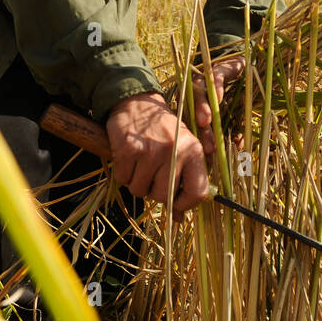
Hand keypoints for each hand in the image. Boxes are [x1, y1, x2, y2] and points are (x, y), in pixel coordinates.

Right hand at [106, 91, 209, 218]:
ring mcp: (150, 151)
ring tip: (141, 163)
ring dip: (137, 182)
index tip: (175, 202)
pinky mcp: (128, 150)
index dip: (185, 204)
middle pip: (163, 196)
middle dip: (154, 191)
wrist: (136, 102)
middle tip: (153, 173)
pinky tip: (129, 158)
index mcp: (194, 151)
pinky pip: (123, 180)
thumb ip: (184, 180)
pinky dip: (124, 174)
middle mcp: (174, 151)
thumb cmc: (162, 130)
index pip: (198, 192)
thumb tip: (177, 218)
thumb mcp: (181, 148)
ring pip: (140, 190)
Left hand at [191, 55, 246, 159]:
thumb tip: (238, 149)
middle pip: (194, 112)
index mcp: (199, 107)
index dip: (200, 141)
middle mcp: (199, 93)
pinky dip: (216, 86)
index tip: (208, 158)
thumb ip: (234, 129)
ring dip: (202, 107)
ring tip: (206, 121)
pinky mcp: (219, 67)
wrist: (246, 67)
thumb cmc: (239, 94)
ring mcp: (207, 79)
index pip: (195, 126)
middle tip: (207, 146)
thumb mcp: (237, 115)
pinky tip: (219, 98)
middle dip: (200, 130)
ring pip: (199, 93)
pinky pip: (214, 76)